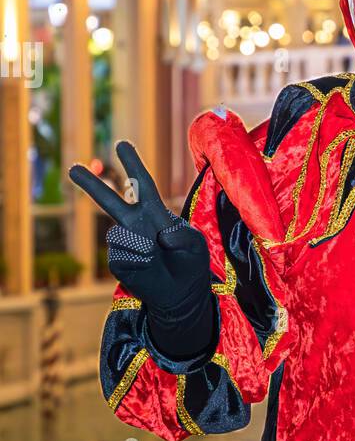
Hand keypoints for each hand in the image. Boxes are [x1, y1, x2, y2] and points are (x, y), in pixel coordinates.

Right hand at [70, 143, 213, 351]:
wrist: (181, 295)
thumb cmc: (190, 265)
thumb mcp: (195, 245)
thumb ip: (181, 234)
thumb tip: (158, 236)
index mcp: (155, 213)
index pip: (141, 184)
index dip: (132, 165)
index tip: (120, 145)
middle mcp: (135, 224)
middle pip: (111, 201)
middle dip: (92, 185)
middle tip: (73, 168)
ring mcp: (125, 243)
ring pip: (119, 233)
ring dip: (140, 244)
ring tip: (157, 255)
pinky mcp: (118, 262)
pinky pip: (122, 254)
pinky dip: (139, 260)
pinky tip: (149, 267)